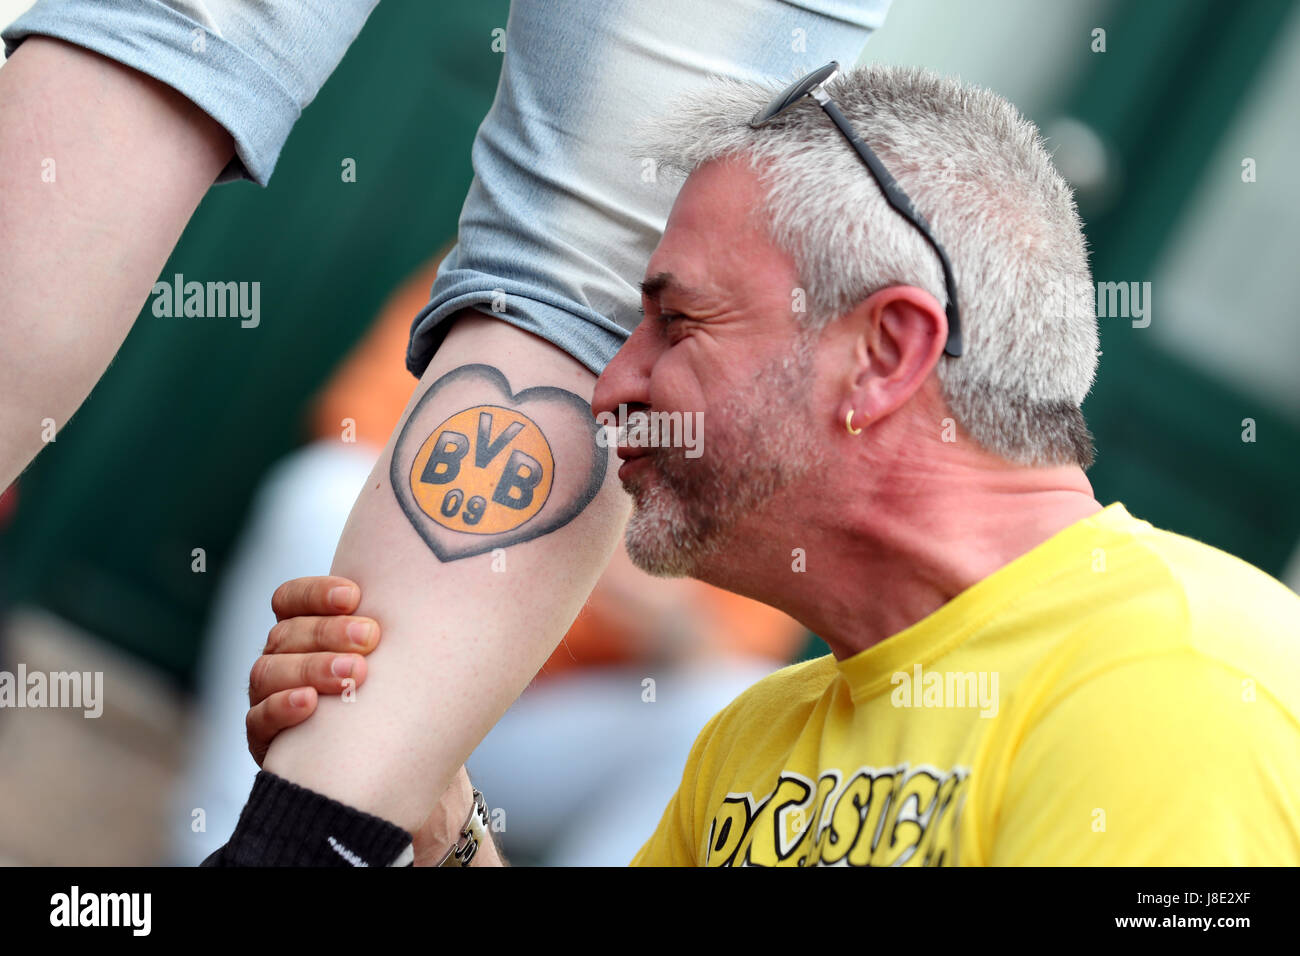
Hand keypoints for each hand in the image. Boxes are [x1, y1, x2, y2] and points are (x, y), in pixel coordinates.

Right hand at [245, 575, 376, 764]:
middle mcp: (280, 661)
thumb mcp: (389, 661)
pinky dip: (283, 707)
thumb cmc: (390, 700)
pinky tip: (310, 704)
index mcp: (302, 633)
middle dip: (328, 632)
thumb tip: (431, 592)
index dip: (315, 593)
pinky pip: (258, 719)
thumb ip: (389, 633)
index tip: (353, 595)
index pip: (290, 600)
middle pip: (286, 634)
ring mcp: (267, 698)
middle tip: (370, 637)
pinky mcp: (264, 738)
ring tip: (353, 673)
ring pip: (269, 672)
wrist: (382, 766)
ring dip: (312, 668)